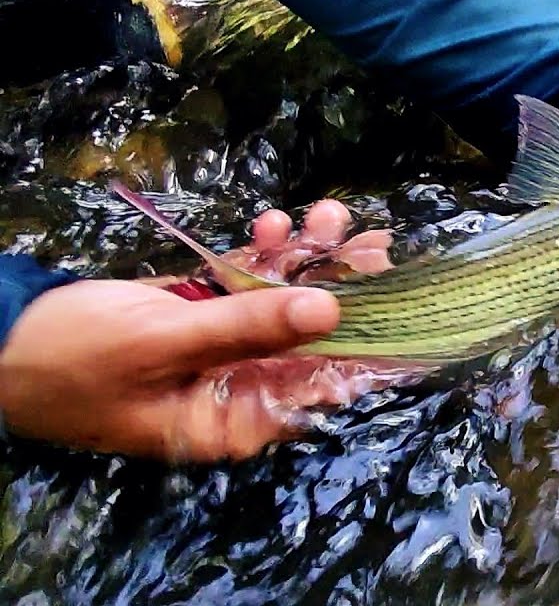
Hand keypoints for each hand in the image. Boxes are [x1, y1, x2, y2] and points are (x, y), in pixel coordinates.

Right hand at [0, 201, 397, 462]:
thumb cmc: (76, 359)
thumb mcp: (166, 344)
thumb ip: (249, 327)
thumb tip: (331, 308)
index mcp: (237, 418)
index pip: (324, 386)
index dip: (371, 343)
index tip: (407, 300)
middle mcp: (239, 387)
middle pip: (312, 335)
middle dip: (343, 283)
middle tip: (374, 241)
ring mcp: (220, 346)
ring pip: (282, 300)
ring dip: (305, 257)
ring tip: (328, 215)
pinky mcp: (198, 312)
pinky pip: (246, 283)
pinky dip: (261, 254)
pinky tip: (275, 224)